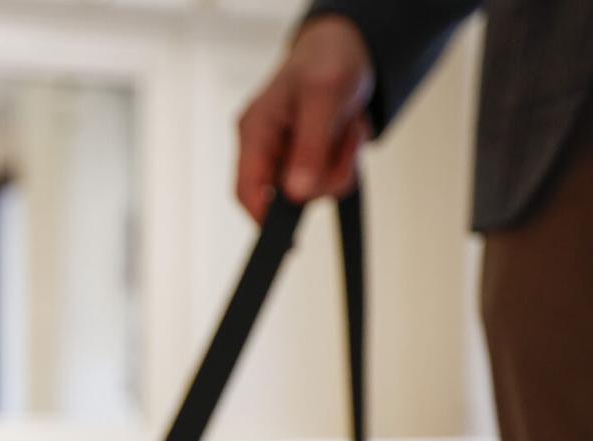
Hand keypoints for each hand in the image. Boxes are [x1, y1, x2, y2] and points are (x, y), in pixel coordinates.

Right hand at [236, 15, 374, 222]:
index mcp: (255, 132)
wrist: (345, 48)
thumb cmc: (327, 61)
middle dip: (324, 175)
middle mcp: (265, 147)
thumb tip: (298, 194)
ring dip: (341, 164)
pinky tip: (346, 133)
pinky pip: (330, 178)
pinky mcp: (308, 158)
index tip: (289, 240)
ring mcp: (287, 155)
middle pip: (287, 195)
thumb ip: (310, 147)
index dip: (263, 219)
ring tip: (347, 127)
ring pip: (316, 188)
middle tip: (344, 142)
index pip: (246, 190)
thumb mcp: (324, 98)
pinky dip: (346, 160)